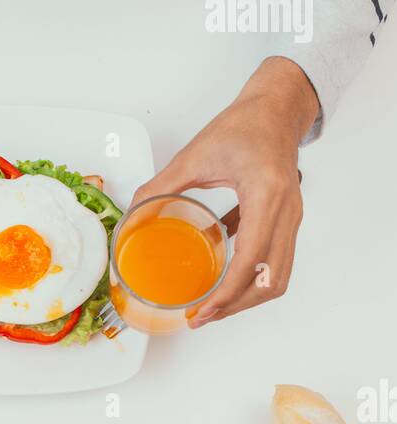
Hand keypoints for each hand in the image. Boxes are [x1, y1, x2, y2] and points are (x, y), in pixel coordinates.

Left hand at [131, 57, 319, 327]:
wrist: (277, 107)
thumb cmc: (244, 124)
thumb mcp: (195, 153)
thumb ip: (161, 186)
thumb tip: (131, 217)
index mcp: (265, 193)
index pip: (251, 258)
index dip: (227, 293)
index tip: (203, 311)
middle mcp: (287, 210)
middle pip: (269, 280)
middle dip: (235, 307)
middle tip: (202, 316)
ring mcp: (292, 217)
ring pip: (277, 277)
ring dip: (246, 298)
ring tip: (213, 305)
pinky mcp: (288, 221)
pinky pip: (275, 262)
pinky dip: (251, 278)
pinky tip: (223, 277)